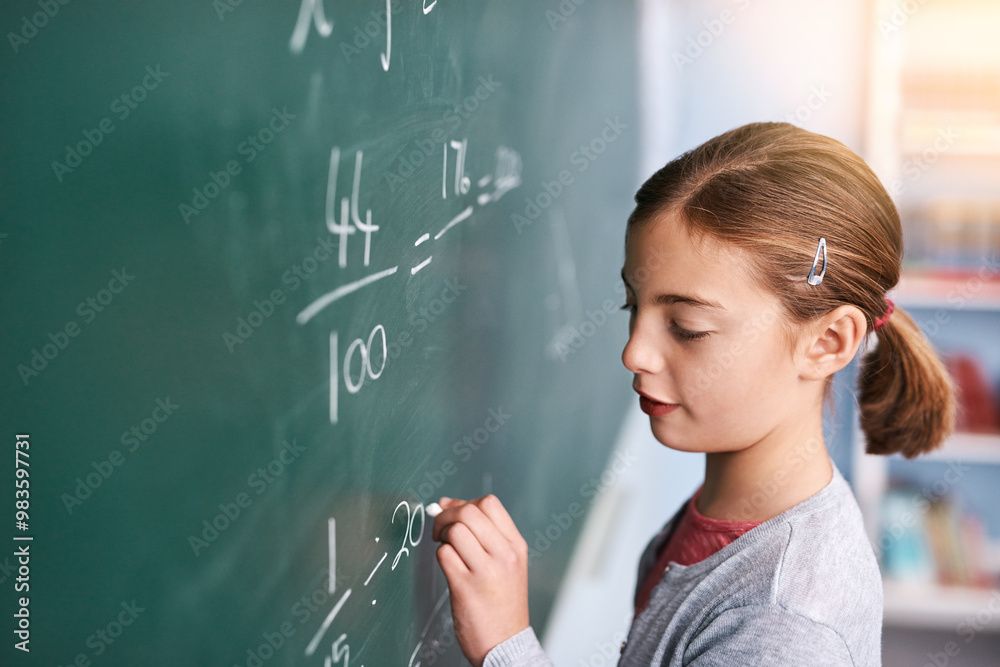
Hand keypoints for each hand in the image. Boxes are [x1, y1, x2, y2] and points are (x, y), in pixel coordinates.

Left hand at [431, 495, 529, 666]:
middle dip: (446, 515)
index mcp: (515, 546)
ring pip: (455, 531)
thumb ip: (483, 534)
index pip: (490, 504)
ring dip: (441, 535)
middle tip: (440, 530)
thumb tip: (447, 504)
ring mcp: (486, 571)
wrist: (505, 644)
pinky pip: (444, 555)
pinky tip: (448, 567)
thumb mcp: (507, 564)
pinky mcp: (466, 587)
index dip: (464, 502)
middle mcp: (504, 555)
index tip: (451, 512)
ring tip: (445, 548)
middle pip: (469, 511)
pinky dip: (440, 556)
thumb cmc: (502, 604)